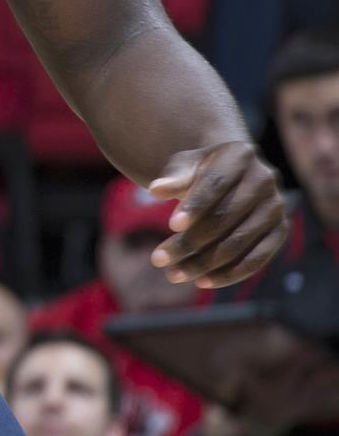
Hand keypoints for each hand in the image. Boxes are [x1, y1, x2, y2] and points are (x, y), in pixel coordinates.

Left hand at [148, 140, 286, 288]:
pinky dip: (230, 273)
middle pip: (224, 217)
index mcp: (240, 155)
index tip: (171, 225)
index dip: (195, 205)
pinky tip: (202, 282)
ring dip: (204, 263)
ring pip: (238, 242)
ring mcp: (276, 207)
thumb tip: (155, 190)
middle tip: (158, 260)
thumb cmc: (200, 169)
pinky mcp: (281, 232)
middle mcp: (265, 179)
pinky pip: (257, 259)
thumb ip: (174, 177)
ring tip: (173, 275)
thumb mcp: (186, 165)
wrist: (232, 174)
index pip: (216, 183)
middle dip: (189, 242)